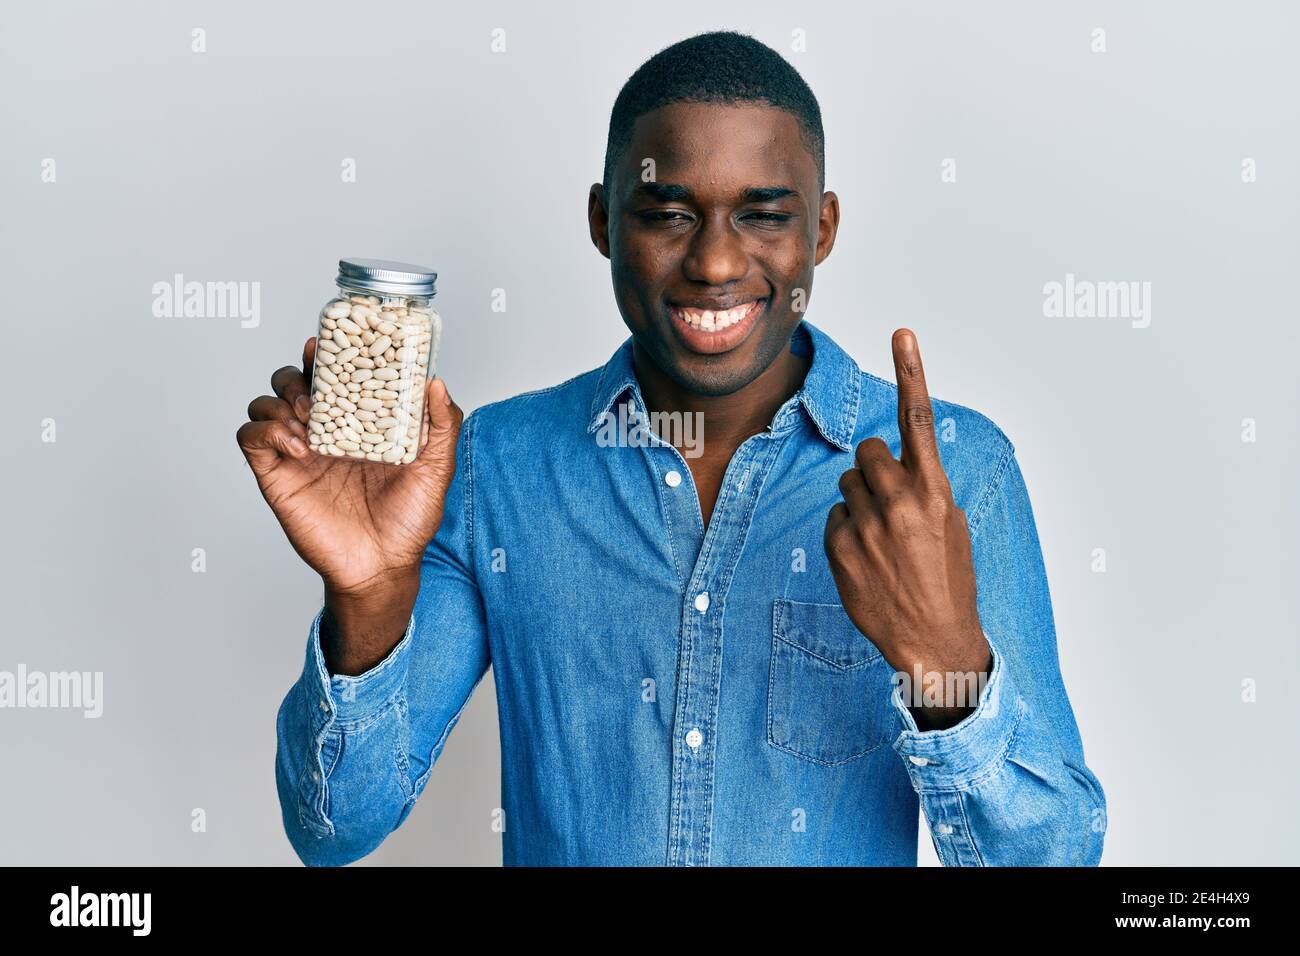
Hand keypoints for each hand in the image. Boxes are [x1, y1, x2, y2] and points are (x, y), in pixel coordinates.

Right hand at [237, 337, 463, 596]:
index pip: (332, 375)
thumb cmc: (410, 520)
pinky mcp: (276, 475)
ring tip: (309, 420)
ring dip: (281, 400)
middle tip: (318, 395)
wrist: (383, 565)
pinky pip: (251, 438)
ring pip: (266, 403)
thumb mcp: (437, 467)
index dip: (325, 353)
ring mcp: (296, 452)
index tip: (326, 341)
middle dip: (298, 375)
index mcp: (358, 422)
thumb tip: (436, 381)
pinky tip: (300, 446)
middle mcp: (324, 432)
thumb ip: (443, 424)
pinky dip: (267, 430)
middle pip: (291, 380)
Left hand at [823, 329, 988, 727]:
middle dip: (874, 469)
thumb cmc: (947, 578)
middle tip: (889, 503)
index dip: (912, 372)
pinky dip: (847, 532)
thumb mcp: (950, 525)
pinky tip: (867, 560)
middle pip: (867, 452)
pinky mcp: (838, 546)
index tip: (903, 333)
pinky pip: (834, 517)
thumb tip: (896, 466)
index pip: (919, 420)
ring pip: (846, 482)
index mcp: (934, 491)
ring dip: (860, 501)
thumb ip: (924, 488)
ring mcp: (866, 524)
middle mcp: (899, 501)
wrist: (934, 639)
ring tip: (883, 539)